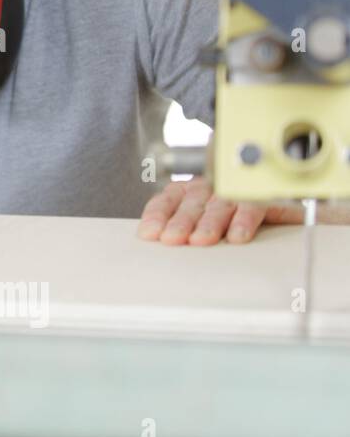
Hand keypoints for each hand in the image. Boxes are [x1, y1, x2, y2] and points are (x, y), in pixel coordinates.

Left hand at [137, 177, 308, 245]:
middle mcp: (212, 189)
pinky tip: (238, 236)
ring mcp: (238, 192)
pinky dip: (245, 221)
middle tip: (172, 240)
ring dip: (209, 223)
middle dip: (180, 222)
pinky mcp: (266, 199)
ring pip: (220, 206)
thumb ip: (184, 231)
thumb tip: (158, 248)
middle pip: (191, 205)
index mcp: (191, 192)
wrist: (287, 209)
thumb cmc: (237, 219)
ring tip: (200, 240)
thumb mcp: (204, 224)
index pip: (167, 199)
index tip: (149, 234)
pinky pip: (253, 207)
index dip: (157, 216)